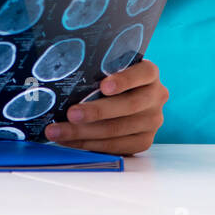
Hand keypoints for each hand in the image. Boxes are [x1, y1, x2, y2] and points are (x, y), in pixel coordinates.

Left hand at [43, 60, 167, 154]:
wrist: (124, 98)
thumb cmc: (109, 78)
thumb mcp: (109, 68)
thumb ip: (98, 69)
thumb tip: (66, 71)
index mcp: (150, 73)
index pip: (143, 73)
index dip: (124, 80)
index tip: (104, 86)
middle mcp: (156, 96)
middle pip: (128, 106)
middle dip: (96, 111)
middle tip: (71, 114)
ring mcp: (152, 121)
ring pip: (118, 129)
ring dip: (84, 133)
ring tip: (58, 132)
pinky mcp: (144, 141)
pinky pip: (116, 146)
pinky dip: (90, 145)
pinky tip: (70, 141)